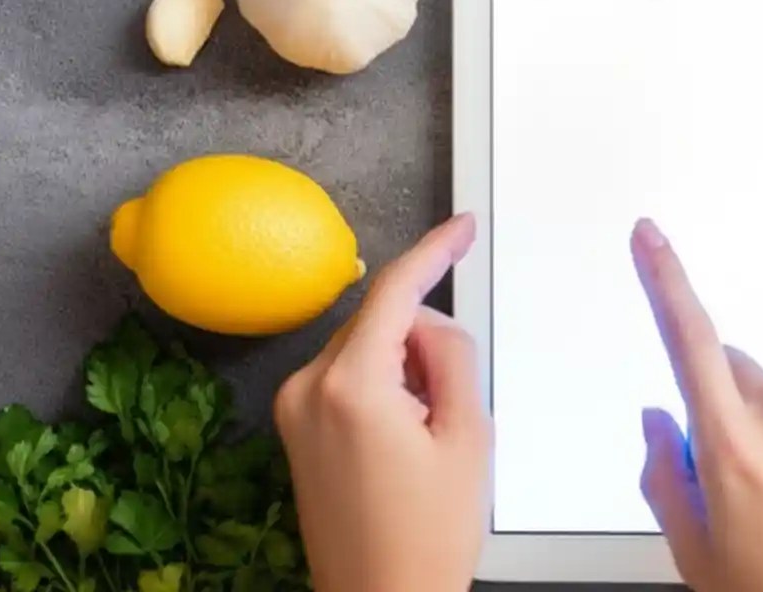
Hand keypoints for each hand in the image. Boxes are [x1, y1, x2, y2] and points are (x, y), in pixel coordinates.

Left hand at [275, 214, 489, 591]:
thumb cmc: (428, 535)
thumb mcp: (468, 436)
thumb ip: (453, 357)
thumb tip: (430, 322)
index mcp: (351, 385)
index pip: (394, 291)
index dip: (434, 250)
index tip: (462, 226)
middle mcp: (307, 387)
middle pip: (380, 322)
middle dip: (425, 342)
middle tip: (456, 405)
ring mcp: (293, 408)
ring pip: (365, 348)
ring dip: (405, 368)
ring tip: (428, 438)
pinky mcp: (294, 427)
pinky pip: (346, 376)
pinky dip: (382, 386)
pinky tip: (404, 438)